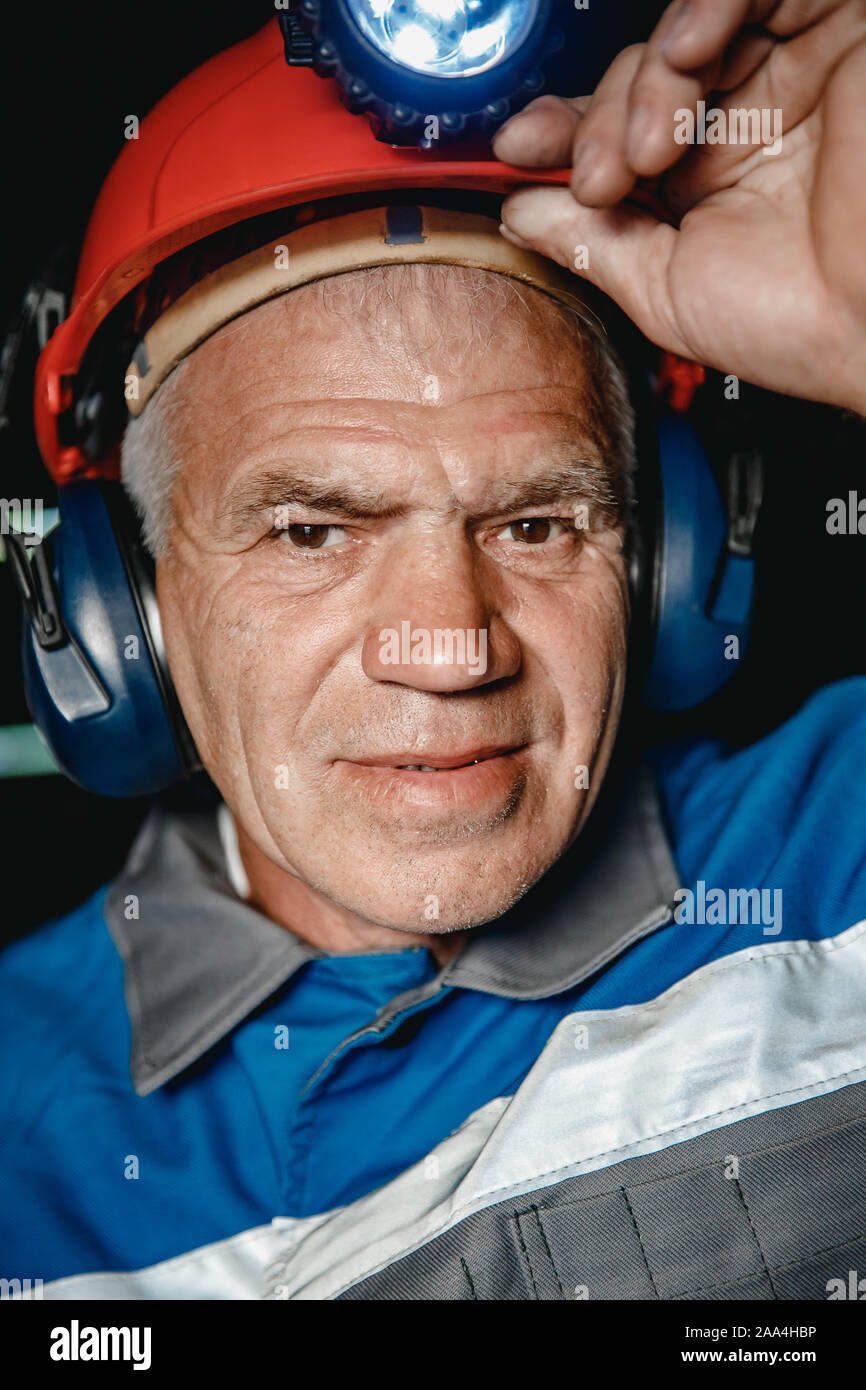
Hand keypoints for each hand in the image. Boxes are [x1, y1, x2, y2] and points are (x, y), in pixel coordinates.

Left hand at [494, 0, 865, 413]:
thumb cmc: (802, 326)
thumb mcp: (665, 290)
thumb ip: (592, 243)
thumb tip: (517, 213)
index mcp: (711, 176)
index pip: (621, 123)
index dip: (563, 128)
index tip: (516, 148)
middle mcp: (751, 117)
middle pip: (645, 71)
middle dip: (600, 121)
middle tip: (598, 179)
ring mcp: (796, 67)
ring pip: (692, 30)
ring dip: (647, 78)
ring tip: (645, 146)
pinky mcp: (843, 26)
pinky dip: (708, 8)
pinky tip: (685, 56)